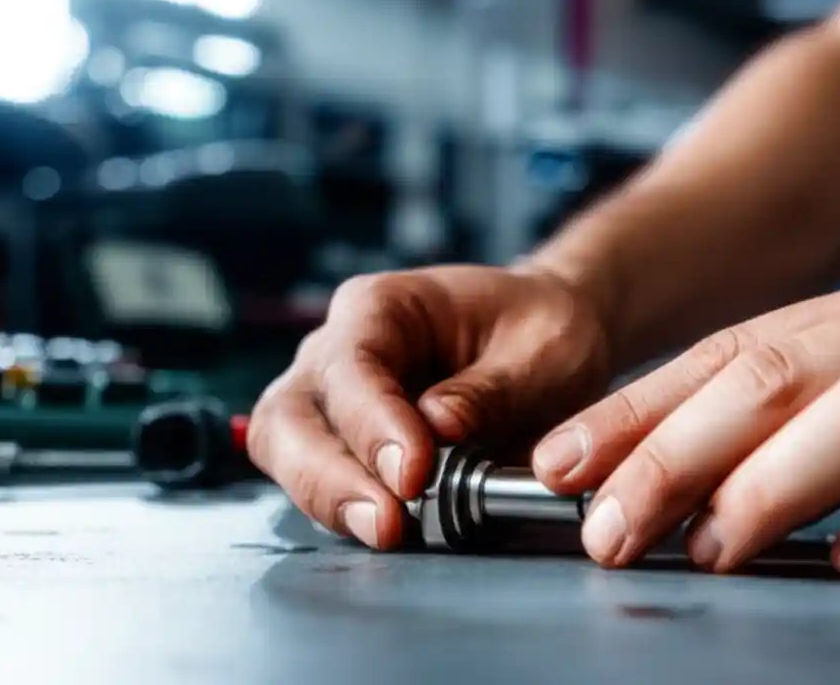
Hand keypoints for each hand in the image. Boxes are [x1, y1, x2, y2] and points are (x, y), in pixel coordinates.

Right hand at [247, 265, 611, 549]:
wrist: (552, 340)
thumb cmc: (542, 330)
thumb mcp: (542, 350)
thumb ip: (492, 390)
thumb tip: (439, 428)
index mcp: (383, 307)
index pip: (350, 366)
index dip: (373, 424)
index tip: (412, 473)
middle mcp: (338, 350)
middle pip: (290, 414)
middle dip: (329, 475)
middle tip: (386, 521)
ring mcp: (332, 401)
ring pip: (287, 452)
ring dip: (329, 499)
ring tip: (388, 531)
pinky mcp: (345, 449)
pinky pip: (320, 482)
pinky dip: (346, 511)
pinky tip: (392, 530)